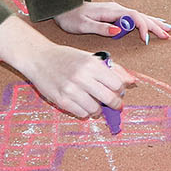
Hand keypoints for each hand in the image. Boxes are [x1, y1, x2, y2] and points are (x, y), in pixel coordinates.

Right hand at [0, 15, 133, 120]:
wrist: (38, 58)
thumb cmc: (65, 57)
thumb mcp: (89, 57)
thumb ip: (111, 68)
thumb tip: (132, 80)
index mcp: (92, 64)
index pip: (117, 84)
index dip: (120, 90)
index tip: (118, 91)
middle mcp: (82, 77)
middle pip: (110, 98)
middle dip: (115, 104)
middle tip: (114, 104)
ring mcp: (71, 90)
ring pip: (96, 109)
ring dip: (99, 109)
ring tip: (96, 105)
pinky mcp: (61, 100)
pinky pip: (81, 114)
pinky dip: (85, 112)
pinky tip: (83, 105)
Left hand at [53, 1, 170, 44]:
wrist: (64, 8)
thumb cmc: (72, 18)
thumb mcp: (83, 25)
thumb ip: (101, 28)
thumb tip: (117, 31)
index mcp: (111, 11)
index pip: (133, 17)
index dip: (142, 27)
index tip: (146, 39)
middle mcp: (116, 9)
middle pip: (140, 16)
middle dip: (155, 25)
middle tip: (168, 35)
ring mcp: (116, 10)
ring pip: (139, 16)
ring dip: (153, 23)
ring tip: (167, 29)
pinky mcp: (115, 14)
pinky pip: (134, 17)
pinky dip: (146, 21)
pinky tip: (153, 22)